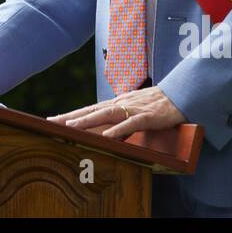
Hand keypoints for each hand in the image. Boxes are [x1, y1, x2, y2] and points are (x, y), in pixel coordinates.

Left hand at [46, 86, 186, 138]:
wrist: (181, 96)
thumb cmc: (156, 106)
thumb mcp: (134, 112)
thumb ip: (119, 120)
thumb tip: (103, 132)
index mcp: (116, 104)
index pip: (89, 109)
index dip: (71, 114)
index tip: (53, 120)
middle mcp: (121, 104)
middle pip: (91, 110)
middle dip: (70, 116)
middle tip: (51, 123)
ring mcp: (133, 109)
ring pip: (106, 114)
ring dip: (87, 121)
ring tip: (70, 127)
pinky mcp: (147, 116)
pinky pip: (130, 123)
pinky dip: (118, 129)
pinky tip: (106, 136)